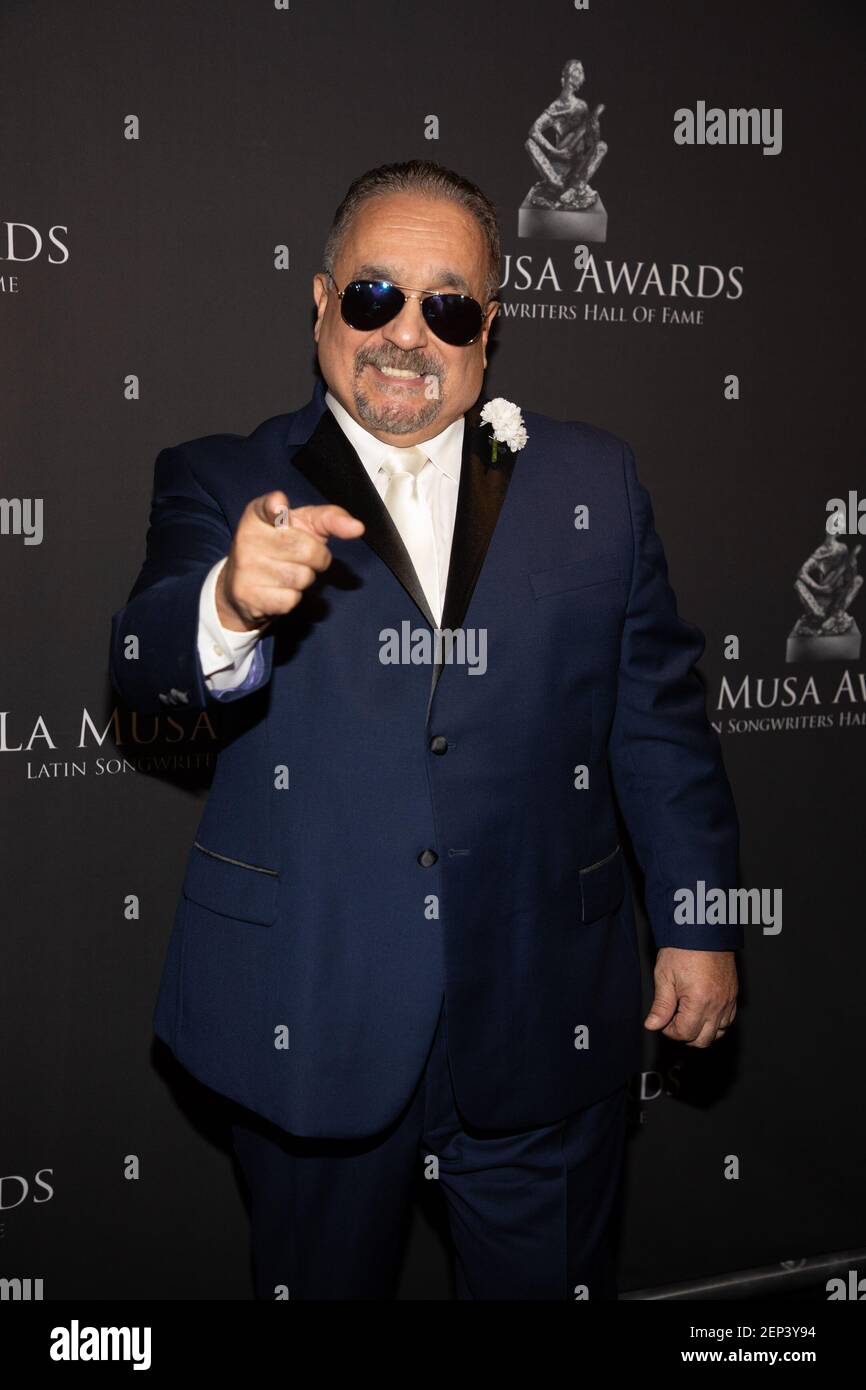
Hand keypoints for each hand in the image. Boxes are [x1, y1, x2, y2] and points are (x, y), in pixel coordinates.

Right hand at [216, 491, 364, 630]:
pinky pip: (292, 599)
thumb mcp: (303, 525)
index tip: (280, 508)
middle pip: (308, 550)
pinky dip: (293, 597)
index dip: (275, 507)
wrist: (242, 585)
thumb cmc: (280, 546)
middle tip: (302, 557)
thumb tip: (358, 528)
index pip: (266, 507)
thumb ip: (330, 519)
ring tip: (287, 572)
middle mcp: (247, 538)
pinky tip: (277, 589)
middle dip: (317, 557)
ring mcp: (246, 568)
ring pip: (303, 577)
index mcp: (258, 515)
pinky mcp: (248, 596)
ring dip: (305, 578)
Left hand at [643, 947, 737, 1046]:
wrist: (702, 930)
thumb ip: (661, 1006)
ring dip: (702, 1032)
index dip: (670, 1031)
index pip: (685, 1033)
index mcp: (699, 1001)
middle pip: (703, 1039)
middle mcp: (717, 1004)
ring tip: (688, 1018)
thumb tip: (653, 1025)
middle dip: (686, 1035)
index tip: (663, 1021)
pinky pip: (728, 1020)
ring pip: (718, 1033)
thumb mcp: (665, 977)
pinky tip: (704, 1014)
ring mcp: (728, 1000)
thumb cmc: (683, 949)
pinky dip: (716, 1023)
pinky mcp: (734, 995)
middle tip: (674, 1022)